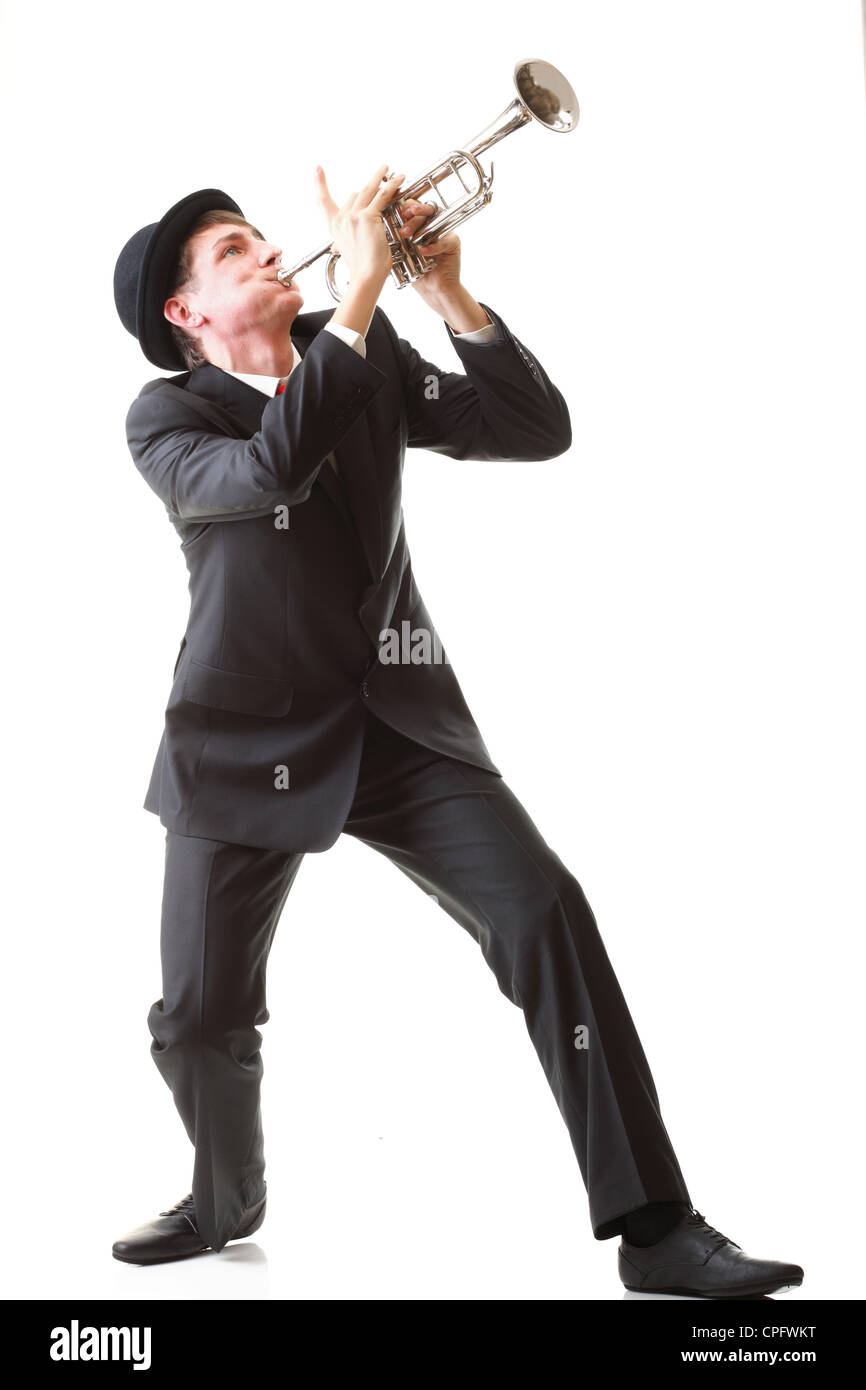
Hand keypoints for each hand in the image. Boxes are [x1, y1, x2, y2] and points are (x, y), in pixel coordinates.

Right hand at [315, 163, 404, 289]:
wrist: (366, 276)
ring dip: (380, 177)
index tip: (317, 169)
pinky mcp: (367, 217)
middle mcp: (341, 219)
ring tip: (387, 169)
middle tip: (380, 174)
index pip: (323, 201)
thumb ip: (349, 236)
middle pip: (354, 194)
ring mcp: (353, 217)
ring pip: (368, 190)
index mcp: (334, 227)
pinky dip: (392, 186)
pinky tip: (399, 180)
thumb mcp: (350, 249)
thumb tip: (349, 234)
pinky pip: (381, 196)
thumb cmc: (362, 268)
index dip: (320, 184)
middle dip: (369, 186)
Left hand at [397, 199, 462, 300]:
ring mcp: (444, 231)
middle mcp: (433, 223)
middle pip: (424, 211)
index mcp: (420, 222)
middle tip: (403, 230)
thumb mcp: (402, 251)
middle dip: (413, 218)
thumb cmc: (416, 269)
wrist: (432, 288)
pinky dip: (433, 246)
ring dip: (421, 228)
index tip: (398, 215)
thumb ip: (395, 237)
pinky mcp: (453, 243)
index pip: (413, 207)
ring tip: (411, 238)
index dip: (406, 208)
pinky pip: (444, 240)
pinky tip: (423, 251)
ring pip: (435, 220)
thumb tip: (379, 225)